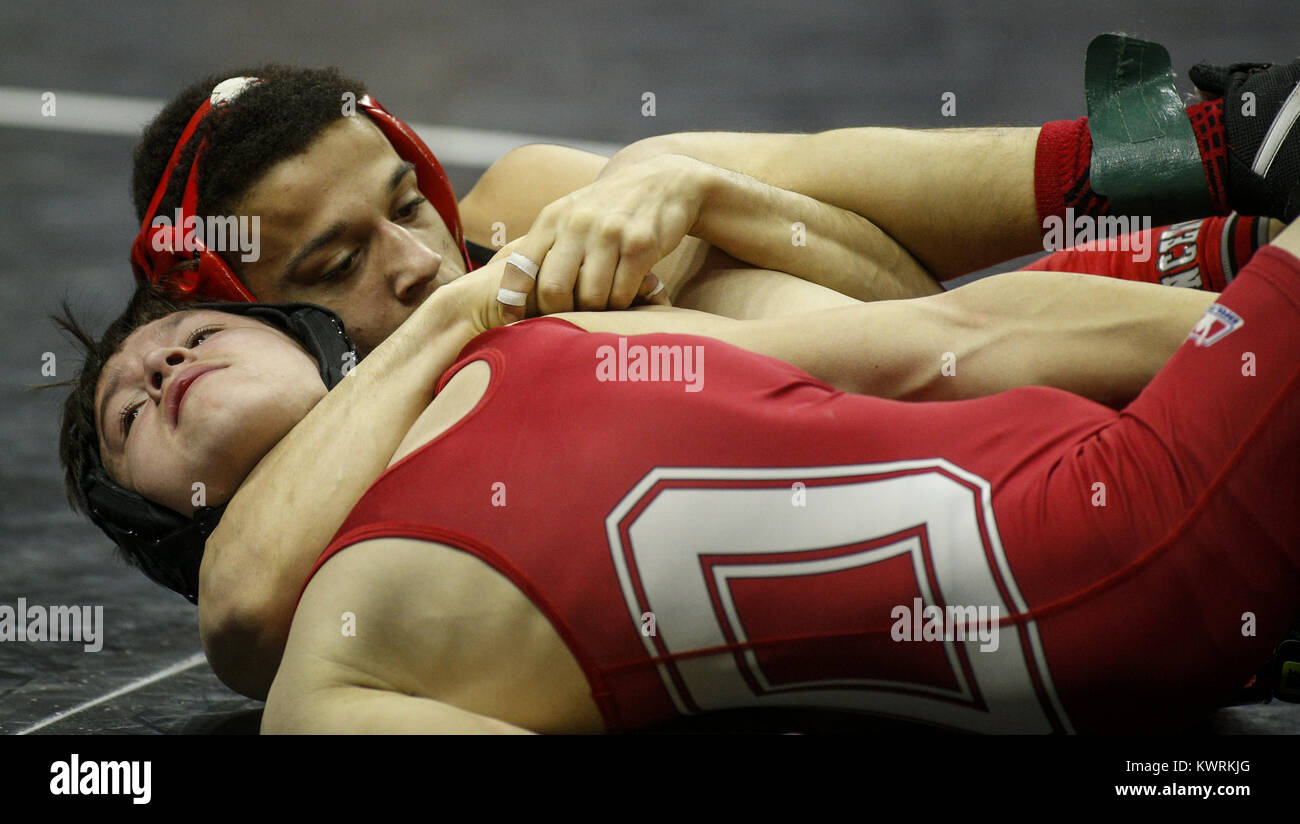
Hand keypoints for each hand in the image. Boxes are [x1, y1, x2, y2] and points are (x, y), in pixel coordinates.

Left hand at [495, 153, 717, 320]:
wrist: (663, 183)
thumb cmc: (608, 210)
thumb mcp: (569, 217)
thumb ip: (542, 248)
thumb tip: (508, 291)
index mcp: (552, 219)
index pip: (520, 267)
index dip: (515, 300)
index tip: (516, 320)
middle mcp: (577, 223)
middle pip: (554, 290)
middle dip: (559, 313)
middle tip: (569, 318)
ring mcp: (609, 232)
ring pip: (591, 297)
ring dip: (596, 311)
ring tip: (603, 306)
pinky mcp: (641, 244)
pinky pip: (623, 293)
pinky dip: (622, 304)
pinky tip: (627, 295)